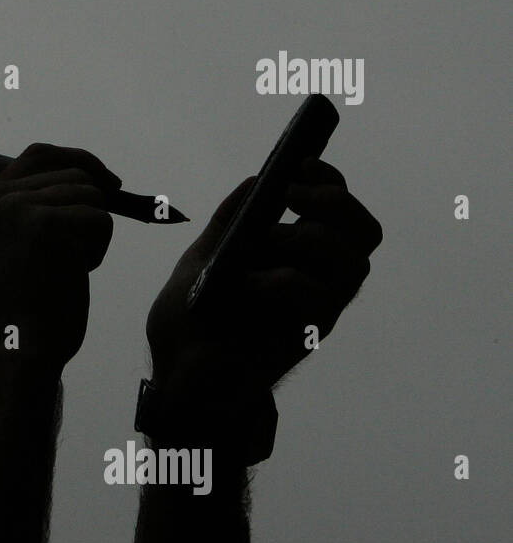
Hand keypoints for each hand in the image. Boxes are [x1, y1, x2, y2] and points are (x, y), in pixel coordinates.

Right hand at [0, 143, 117, 370]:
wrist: (12, 352)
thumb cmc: (22, 314)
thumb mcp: (15, 251)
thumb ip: (33, 214)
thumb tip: (88, 183)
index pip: (38, 155)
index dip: (79, 161)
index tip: (107, 182)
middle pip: (72, 173)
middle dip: (94, 206)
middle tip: (90, 246)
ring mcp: (17, 208)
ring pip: (90, 197)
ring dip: (94, 235)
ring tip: (69, 269)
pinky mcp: (43, 223)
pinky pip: (99, 220)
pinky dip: (98, 250)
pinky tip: (74, 275)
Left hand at [146, 158, 381, 406]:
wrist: (177, 378)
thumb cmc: (190, 323)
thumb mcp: (203, 259)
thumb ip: (230, 222)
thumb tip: (257, 180)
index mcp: (296, 258)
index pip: (339, 210)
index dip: (329, 181)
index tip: (300, 164)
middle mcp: (317, 280)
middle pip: (364, 231)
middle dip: (334, 202)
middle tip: (292, 195)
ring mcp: (317, 308)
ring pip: (352, 262)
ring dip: (308, 239)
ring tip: (264, 244)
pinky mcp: (306, 335)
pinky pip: (315, 295)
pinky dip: (280, 279)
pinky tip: (247, 284)